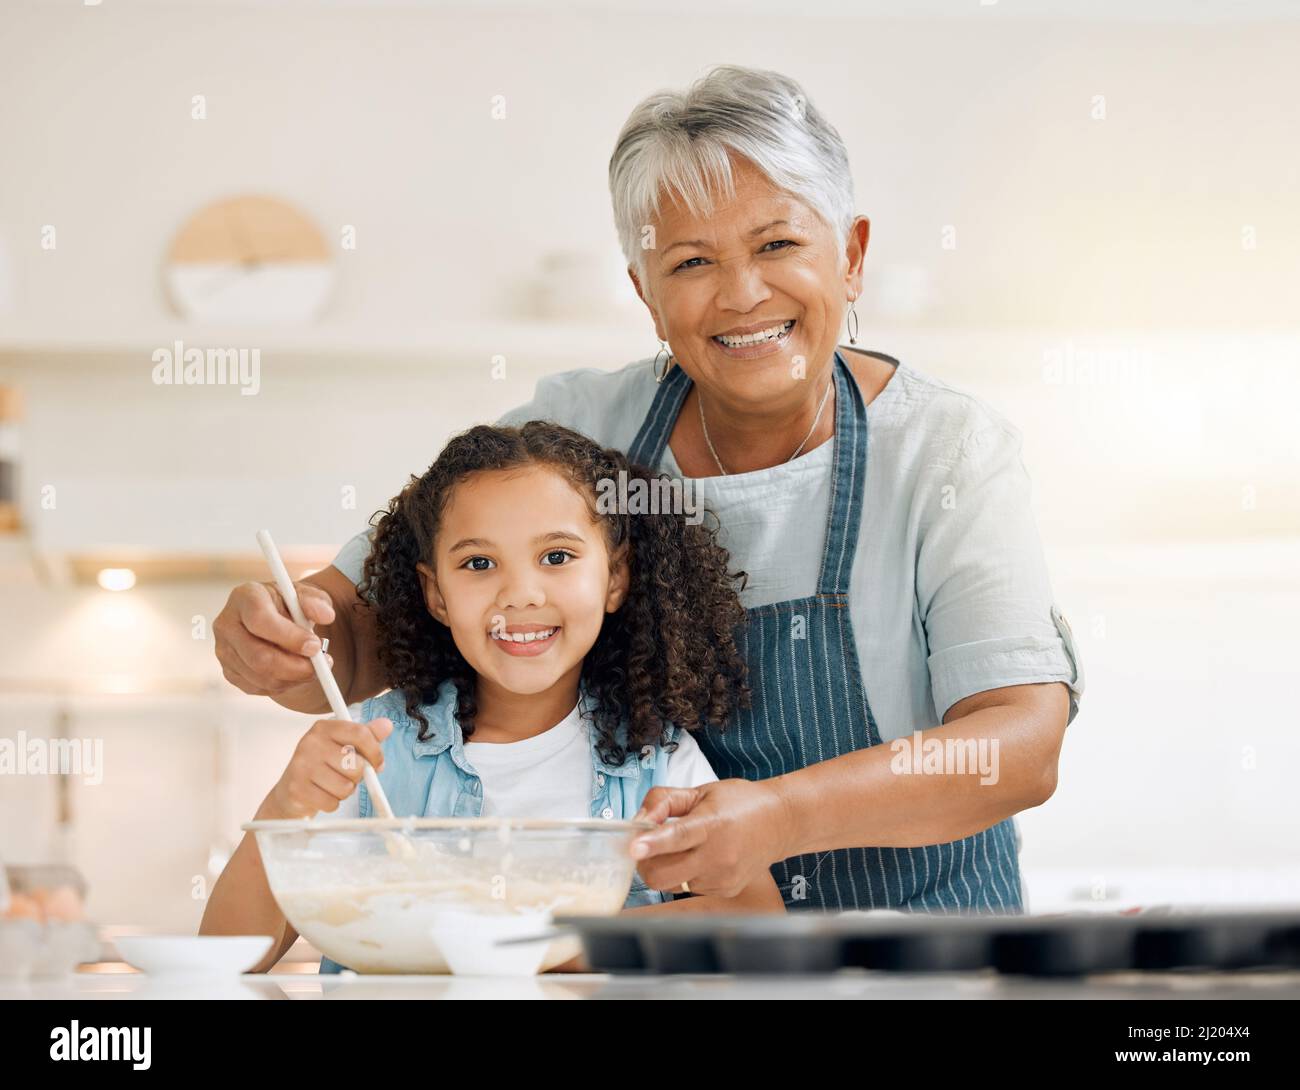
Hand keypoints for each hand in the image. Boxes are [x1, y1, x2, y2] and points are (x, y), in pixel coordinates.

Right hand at [214, 579, 334, 695]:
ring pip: (261, 676)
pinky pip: (259, 687)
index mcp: (245, 597)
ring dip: (293, 678)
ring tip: (313, 668)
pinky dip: (284, 685)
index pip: (260, 621)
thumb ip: (316, 602)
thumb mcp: (305, 595)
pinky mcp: (229, 671)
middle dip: (296, 666)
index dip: (290, 637)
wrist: (274, 619)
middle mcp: (227, 624)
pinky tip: (295, 672)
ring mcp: (224, 650)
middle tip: (322, 665)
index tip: (315, 646)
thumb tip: (326, 616)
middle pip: (259, 656)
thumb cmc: (289, 605)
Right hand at [260, 717, 392, 819]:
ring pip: (345, 787)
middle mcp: (310, 743)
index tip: (377, 763)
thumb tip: (387, 725)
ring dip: (345, 791)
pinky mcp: (297, 789)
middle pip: (356, 764)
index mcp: (324, 727)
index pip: (361, 734)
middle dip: (357, 776)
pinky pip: (332, 803)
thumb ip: (367, 735)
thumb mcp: (345, 746)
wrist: (290, 791)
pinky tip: (322, 795)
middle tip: (346, 776)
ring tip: (332, 785)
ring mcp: (301, 766)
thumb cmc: (323, 766)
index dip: (375, 752)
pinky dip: (332, 803)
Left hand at [628, 779, 792, 898]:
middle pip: (663, 875)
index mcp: (712, 824)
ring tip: (684, 849)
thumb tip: (638, 821)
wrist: (780, 823)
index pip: (678, 837)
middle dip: (645, 863)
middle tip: (645, 847)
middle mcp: (718, 855)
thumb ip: (664, 801)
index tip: (634, 847)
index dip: (653, 843)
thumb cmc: (740, 803)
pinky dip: (685, 875)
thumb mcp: (701, 791)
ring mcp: (722, 877)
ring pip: (672, 884)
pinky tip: (702, 858)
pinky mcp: (725, 891)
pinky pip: (688, 888)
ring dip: (666, 868)